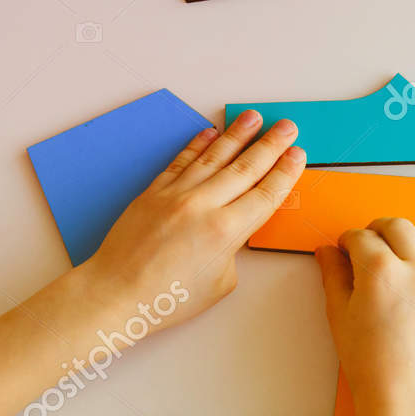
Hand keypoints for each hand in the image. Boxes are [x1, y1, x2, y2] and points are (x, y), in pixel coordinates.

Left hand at [84, 110, 304, 329]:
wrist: (117, 292)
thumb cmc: (167, 298)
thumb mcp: (220, 284)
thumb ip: (233, 251)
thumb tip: (232, 231)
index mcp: (226, 232)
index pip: (266, 194)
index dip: (285, 172)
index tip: (298, 154)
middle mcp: (204, 206)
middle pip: (246, 168)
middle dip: (271, 144)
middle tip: (287, 126)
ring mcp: (177, 194)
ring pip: (214, 156)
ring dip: (238, 134)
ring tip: (254, 116)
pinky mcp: (154, 191)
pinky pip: (182, 161)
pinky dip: (198, 144)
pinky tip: (211, 132)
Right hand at [315, 219, 414, 415]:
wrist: (407, 399)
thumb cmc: (371, 366)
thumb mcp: (340, 316)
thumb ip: (333, 276)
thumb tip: (327, 253)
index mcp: (382, 272)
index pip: (361, 237)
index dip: (346, 240)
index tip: (341, 249)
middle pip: (397, 226)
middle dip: (376, 229)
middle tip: (362, 244)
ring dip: (402, 240)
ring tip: (385, 260)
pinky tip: (404, 281)